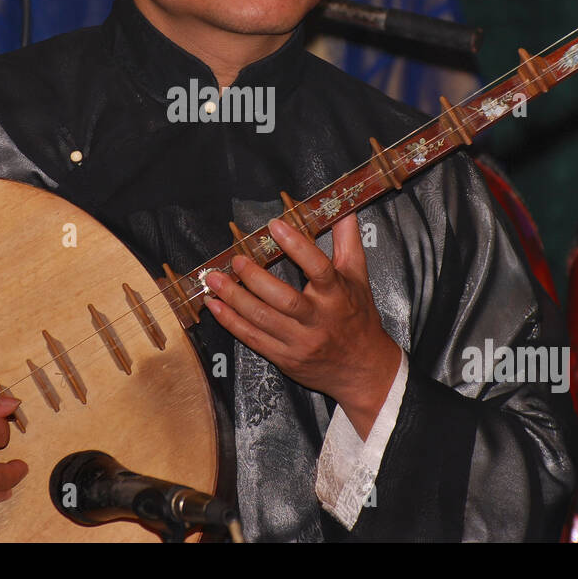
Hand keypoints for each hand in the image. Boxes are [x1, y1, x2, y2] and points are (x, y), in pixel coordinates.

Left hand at [203, 214, 400, 438]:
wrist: (362, 369)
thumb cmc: (358, 317)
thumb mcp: (358, 278)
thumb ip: (348, 242)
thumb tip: (344, 209)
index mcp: (337, 295)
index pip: (318, 268)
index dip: (297, 246)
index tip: (275, 225)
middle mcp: (318, 320)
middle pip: (285, 299)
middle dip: (256, 280)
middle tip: (237, 259)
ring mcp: (299, 342)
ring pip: (263, 320)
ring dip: (235, 299)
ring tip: (215, 280)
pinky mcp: (284, 358)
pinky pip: (253, 339)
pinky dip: (231, 322)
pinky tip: (214, 306)